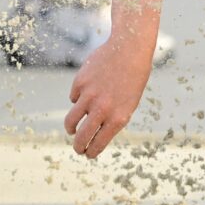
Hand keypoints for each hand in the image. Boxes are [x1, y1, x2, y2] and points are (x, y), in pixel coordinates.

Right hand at [64, 39, 154, 158]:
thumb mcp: (129, 102)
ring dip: (71, 128)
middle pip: (82, 136)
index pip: (99, 142)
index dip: (91, 151)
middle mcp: (103, 108)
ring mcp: (89, 96)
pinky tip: (88, 91)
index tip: (88, 154)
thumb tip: (94, 134)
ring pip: (72, 120)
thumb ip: (113, 118)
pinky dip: (78, 98)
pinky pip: (74, 97)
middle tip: (77, 149)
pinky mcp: (79, 83)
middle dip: (78, 146)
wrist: (129, 50)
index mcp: (119, 117)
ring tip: (72, 129)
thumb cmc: (133, 79)